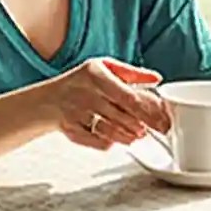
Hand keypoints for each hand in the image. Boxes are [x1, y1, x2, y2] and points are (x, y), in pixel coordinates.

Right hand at [41, 58, 171, 150]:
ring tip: (138, 134)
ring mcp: (77, 114)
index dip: (149, 111)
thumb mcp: (105, 67)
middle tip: (155, 129)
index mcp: (96, 75)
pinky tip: (120, 139)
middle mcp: (85, 95)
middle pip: (122, 116)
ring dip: (129, 136)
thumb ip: (132, 73)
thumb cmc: (82, 81)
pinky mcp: (72, 131)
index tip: (163, 119)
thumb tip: (156, 79)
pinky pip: (98, 142)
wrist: (48, 100)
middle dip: (142, 126)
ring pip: (111, 131)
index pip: (129, 97)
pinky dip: (112, 143)